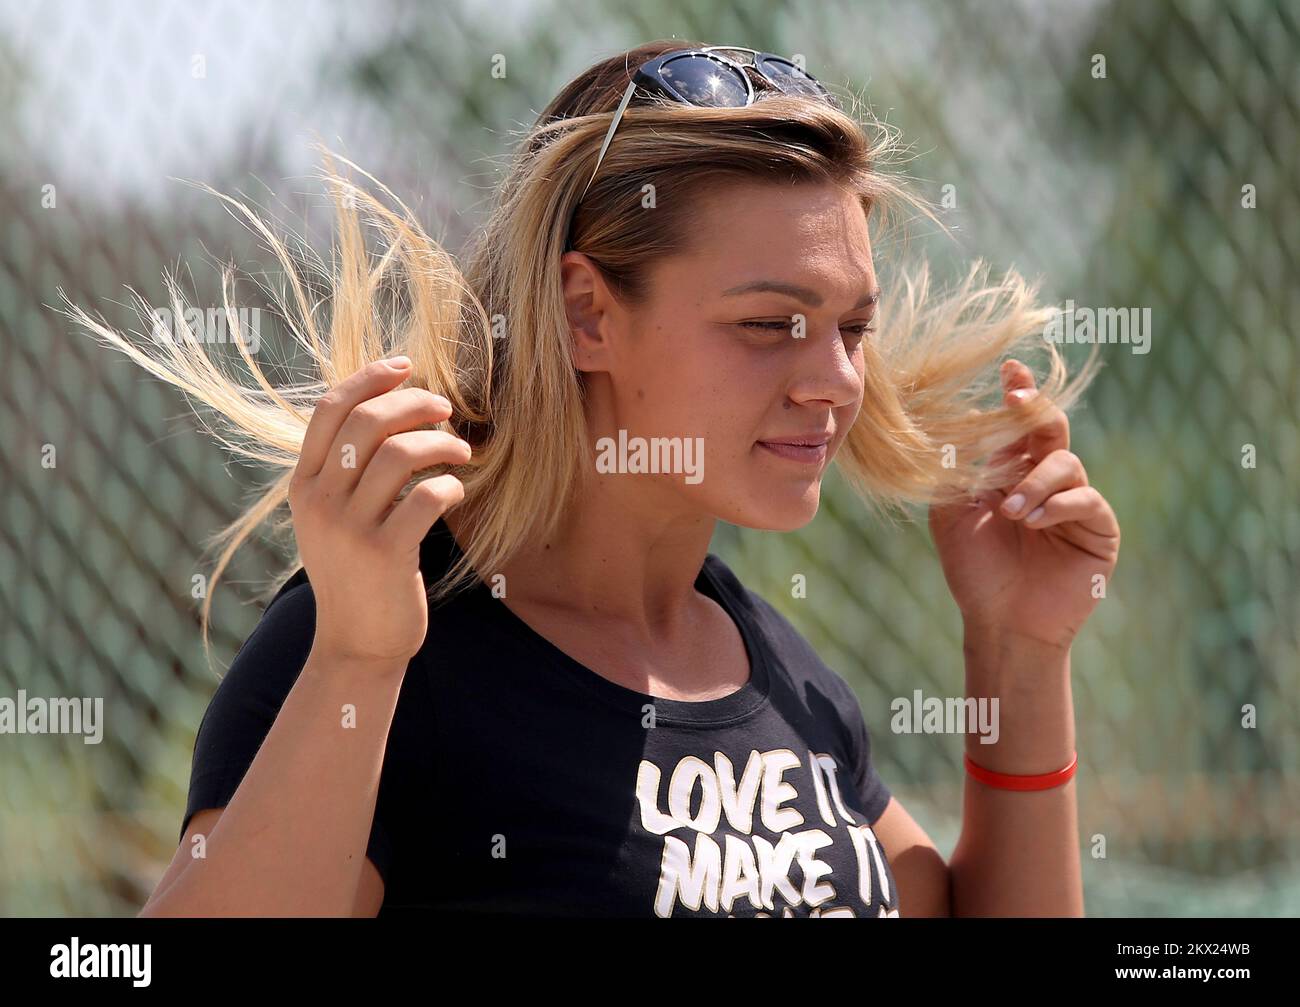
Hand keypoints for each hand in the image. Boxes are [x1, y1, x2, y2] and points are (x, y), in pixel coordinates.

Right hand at [288, 356, 470, 668]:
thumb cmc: (356, 572)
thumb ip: (345, 470)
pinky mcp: (385, 554)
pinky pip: (427, 497)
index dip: (369, 378)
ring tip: (461, 451)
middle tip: (446, 410)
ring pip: (401, 454)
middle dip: (415, 404)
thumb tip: (388, 406)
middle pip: (368, 422)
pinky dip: (450, 486)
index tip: (405, 366)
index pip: (328, 409)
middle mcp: (319, 502)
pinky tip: (456, 492)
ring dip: (441, 443)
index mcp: (302, 485)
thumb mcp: (332, 518)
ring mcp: (350, 529)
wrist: (357, 643)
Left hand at [927, 359, 1119, 649]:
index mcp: (1013, 470)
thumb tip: (955, 421)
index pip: (1019, 424)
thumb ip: (956, 471)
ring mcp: (1076, 501)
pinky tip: (1033, 521)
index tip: (1008, 369)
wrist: (1001, 621)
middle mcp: (1048, 479)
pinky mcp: (1099, 528)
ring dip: (1035, 481)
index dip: (1018, 394)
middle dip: (1035, 409)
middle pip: (1051, 428)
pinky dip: (1057, 504)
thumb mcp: (952, 514)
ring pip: (1066, 463)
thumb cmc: (975, 570)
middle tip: (1016, 398)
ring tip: (1012, 512)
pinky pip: (1085, 499)